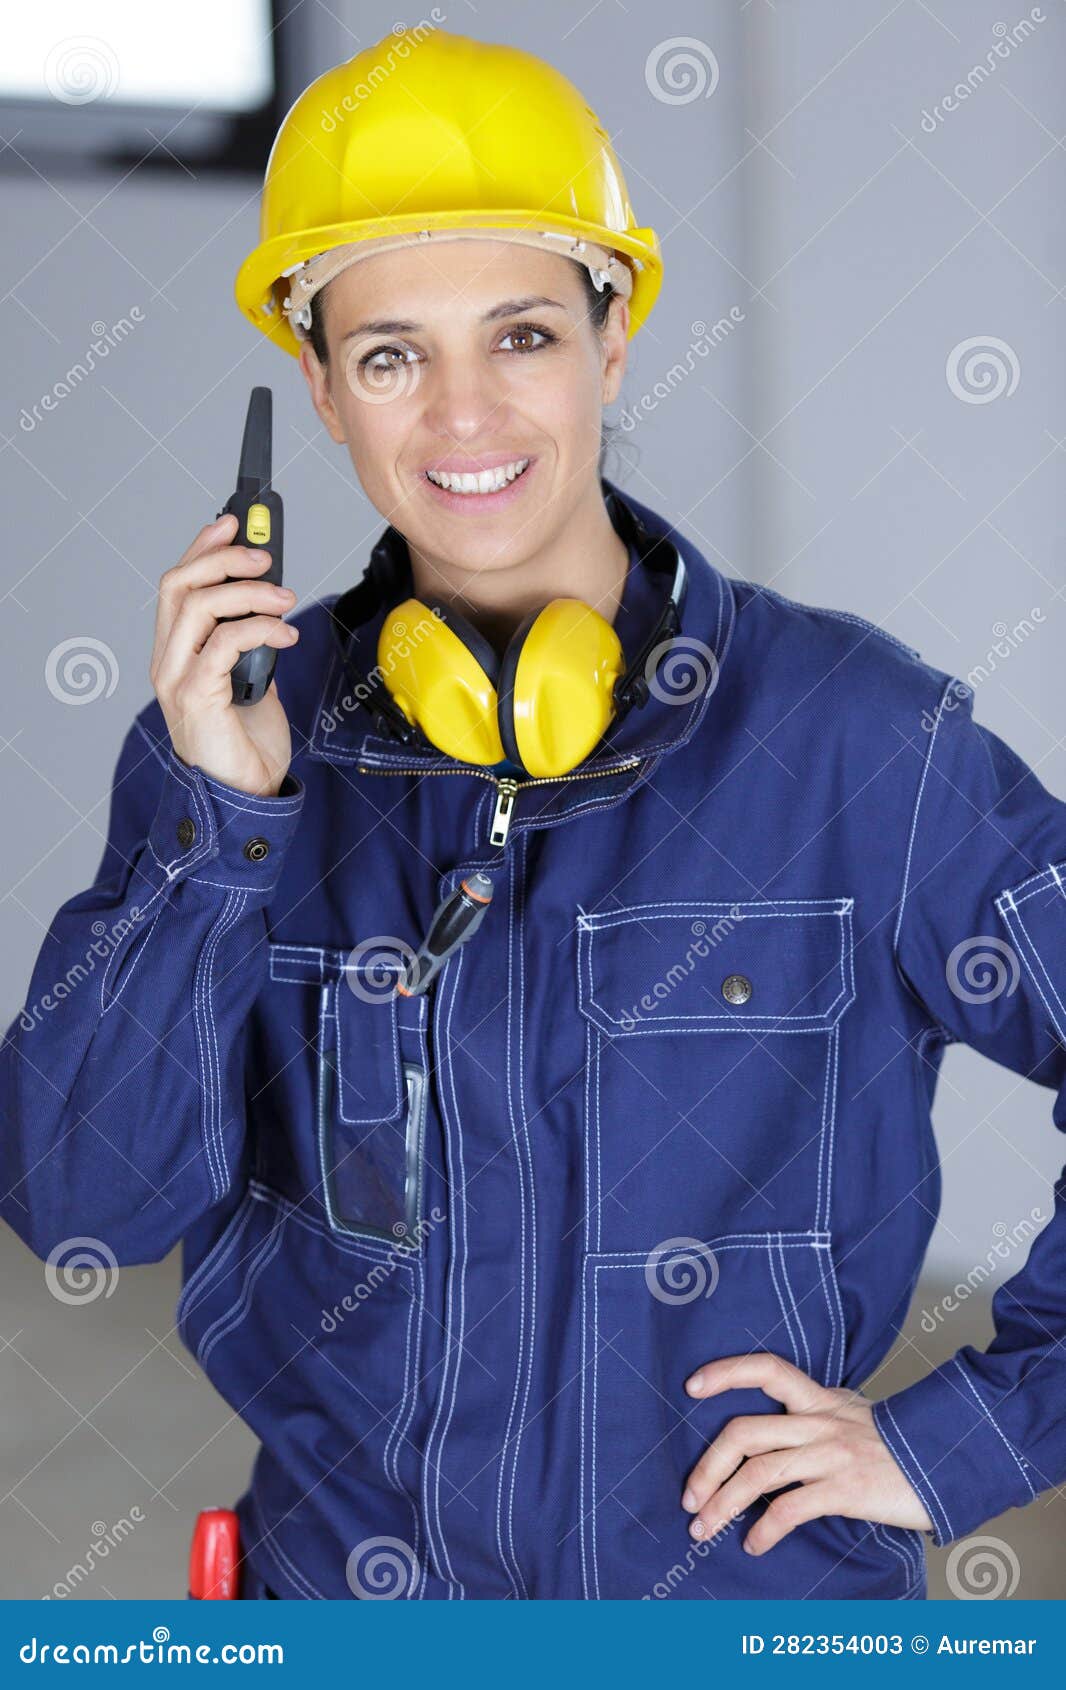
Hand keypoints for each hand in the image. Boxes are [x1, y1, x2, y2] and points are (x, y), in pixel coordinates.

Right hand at [150, 512, 299, 796]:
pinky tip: (286, 635)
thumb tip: (269, 610)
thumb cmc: (245, 746)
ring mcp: (176, 678)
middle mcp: (167, 661)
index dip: (202, 547)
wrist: (243, 798)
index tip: (234, 522)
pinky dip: (259, 628)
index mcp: (176, 654)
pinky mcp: (195, 695)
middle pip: (178, 584)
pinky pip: (224, 642)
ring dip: (248, 592)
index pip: (177, 585)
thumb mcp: (252, 682)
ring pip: (198, 606)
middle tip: (266, 557)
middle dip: (223, 558)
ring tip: (286, 600)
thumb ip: (249, 647)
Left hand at [680, 1353, 933, 1553]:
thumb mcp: (855, 1416)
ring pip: (757, 1473)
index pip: (766, 1368)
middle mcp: (818, 1421)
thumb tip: (780, 1433)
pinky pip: (789, 1509)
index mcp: (819, 1398)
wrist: (951, 1459)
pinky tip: (753, 1544)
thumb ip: (817, 1417)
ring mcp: (830, 1454)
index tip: (691, 1387)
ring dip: (722, 1504)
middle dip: (707, 1467)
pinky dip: (764, 1530)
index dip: (725, 1372)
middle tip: (689, 1498)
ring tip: (704, 1529)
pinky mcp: (844, 1488)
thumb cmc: (901, 1444)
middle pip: (743, 1432)